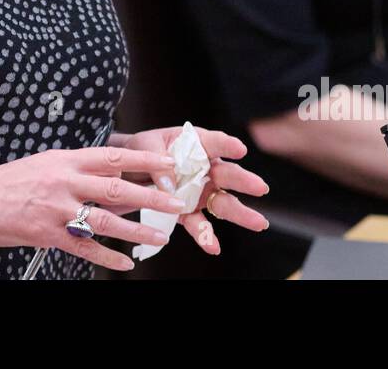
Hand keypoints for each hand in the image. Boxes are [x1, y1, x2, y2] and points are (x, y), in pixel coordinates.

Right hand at [0, 146, 188, 271]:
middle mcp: (64, 181)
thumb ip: (74, 168)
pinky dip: (107, 257)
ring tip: (159, 236)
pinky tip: (124, 263)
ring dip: (136, 230)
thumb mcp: (44, 163)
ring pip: (105, 220)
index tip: (169, 163)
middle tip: (176, 202)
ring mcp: (56, 209)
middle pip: (116, 188)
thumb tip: (108, 172)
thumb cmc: (8, 181)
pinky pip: (84, 248)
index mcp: (64, 159)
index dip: (144, 160)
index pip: (113, 156)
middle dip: (151, 196)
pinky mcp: (47, 234)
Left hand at [114, 125, 270, 255]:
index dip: (227, 145)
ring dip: (240, 213)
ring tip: (257, 223)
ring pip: (222, 202)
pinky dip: (206, 236)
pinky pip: (199, 224)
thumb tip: (169, 184)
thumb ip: (158, 163)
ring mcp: (199, 191)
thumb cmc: (141, 150)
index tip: (240, 149)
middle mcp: (203, 168)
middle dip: (243, 181)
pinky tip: (213, 246)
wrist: (127, 170)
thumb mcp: (145, 147)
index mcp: (195, 144)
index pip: (214, 142)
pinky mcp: (188, 211)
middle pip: (226, 174)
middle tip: (260, 188)